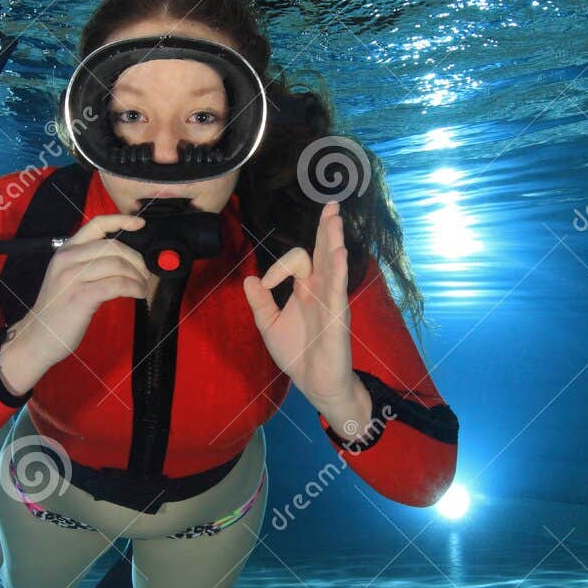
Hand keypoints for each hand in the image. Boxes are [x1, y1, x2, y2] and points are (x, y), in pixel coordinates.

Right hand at [0, 213, 151, 394]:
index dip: (121, 220)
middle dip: (136, 259)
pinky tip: (138, 294)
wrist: (38, 336)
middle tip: (145, 274)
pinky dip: (134, 288)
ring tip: (142, 287)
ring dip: (137, 276)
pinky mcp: (81, 296)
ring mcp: (73, 277)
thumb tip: (123, 258)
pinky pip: (117, 284)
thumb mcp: (68, 277)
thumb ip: (89, 262)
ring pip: (118, 265)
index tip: (140, 224)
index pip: (96, 225)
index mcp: (66, 250)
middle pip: (114, 246)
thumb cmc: (58, 309)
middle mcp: (67, 258)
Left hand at [242, 202, 369, 424]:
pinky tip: (338, 252)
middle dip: (326, 228)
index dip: (278, 267)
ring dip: (333, 239)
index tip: (266, 286)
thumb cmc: (296, 353)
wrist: (315, 382)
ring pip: (333, 262)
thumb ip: (260, 302)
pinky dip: (337, 269)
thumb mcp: (269, 325)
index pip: (297, 260)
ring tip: (335, 217)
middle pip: (324, 251)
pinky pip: (337, 287)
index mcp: (305, 288)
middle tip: (331, 205)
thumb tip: (249, 279)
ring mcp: (331, 299)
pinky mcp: (337, 314)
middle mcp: (321, 288)